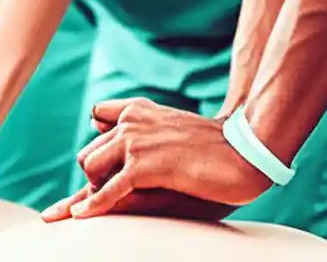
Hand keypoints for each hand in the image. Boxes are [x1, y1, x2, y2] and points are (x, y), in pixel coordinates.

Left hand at [40, 97, 270, 220]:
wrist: (244, 151)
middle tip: (116, 193)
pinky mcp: (143, 167)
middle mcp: (132, 121)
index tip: (107, 162)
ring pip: (90, 167)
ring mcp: (136, 142)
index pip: (98, 116)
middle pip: (89, 151)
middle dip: (97, 175)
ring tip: (117, 204)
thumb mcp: (172, 128)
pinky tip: (82, 216)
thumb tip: (112, 130)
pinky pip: (107, 190)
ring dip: (96, 189)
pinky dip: (93, 205)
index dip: (100, 142)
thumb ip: (146, 129)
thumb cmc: (214, 146)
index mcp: (139, 109)